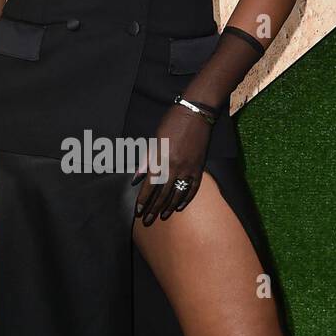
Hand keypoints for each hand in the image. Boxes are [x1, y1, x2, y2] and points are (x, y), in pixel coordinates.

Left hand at [133, 102, 211, 223]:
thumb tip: (136, 178)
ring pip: (177, 194)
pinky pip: (193, 188)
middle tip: (147, 221)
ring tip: (162, 217)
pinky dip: (186, 198)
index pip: (149, 186)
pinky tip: (180, 207)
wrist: (196, 114)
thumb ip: (146, 160)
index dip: (143, 201)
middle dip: (153, 209)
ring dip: (169, 208)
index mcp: (161, 159)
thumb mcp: (155, 140)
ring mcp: (188, 169)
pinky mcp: (199, 168)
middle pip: (162, 194)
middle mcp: (174, 167)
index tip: (138, 211)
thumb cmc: (171, 123)